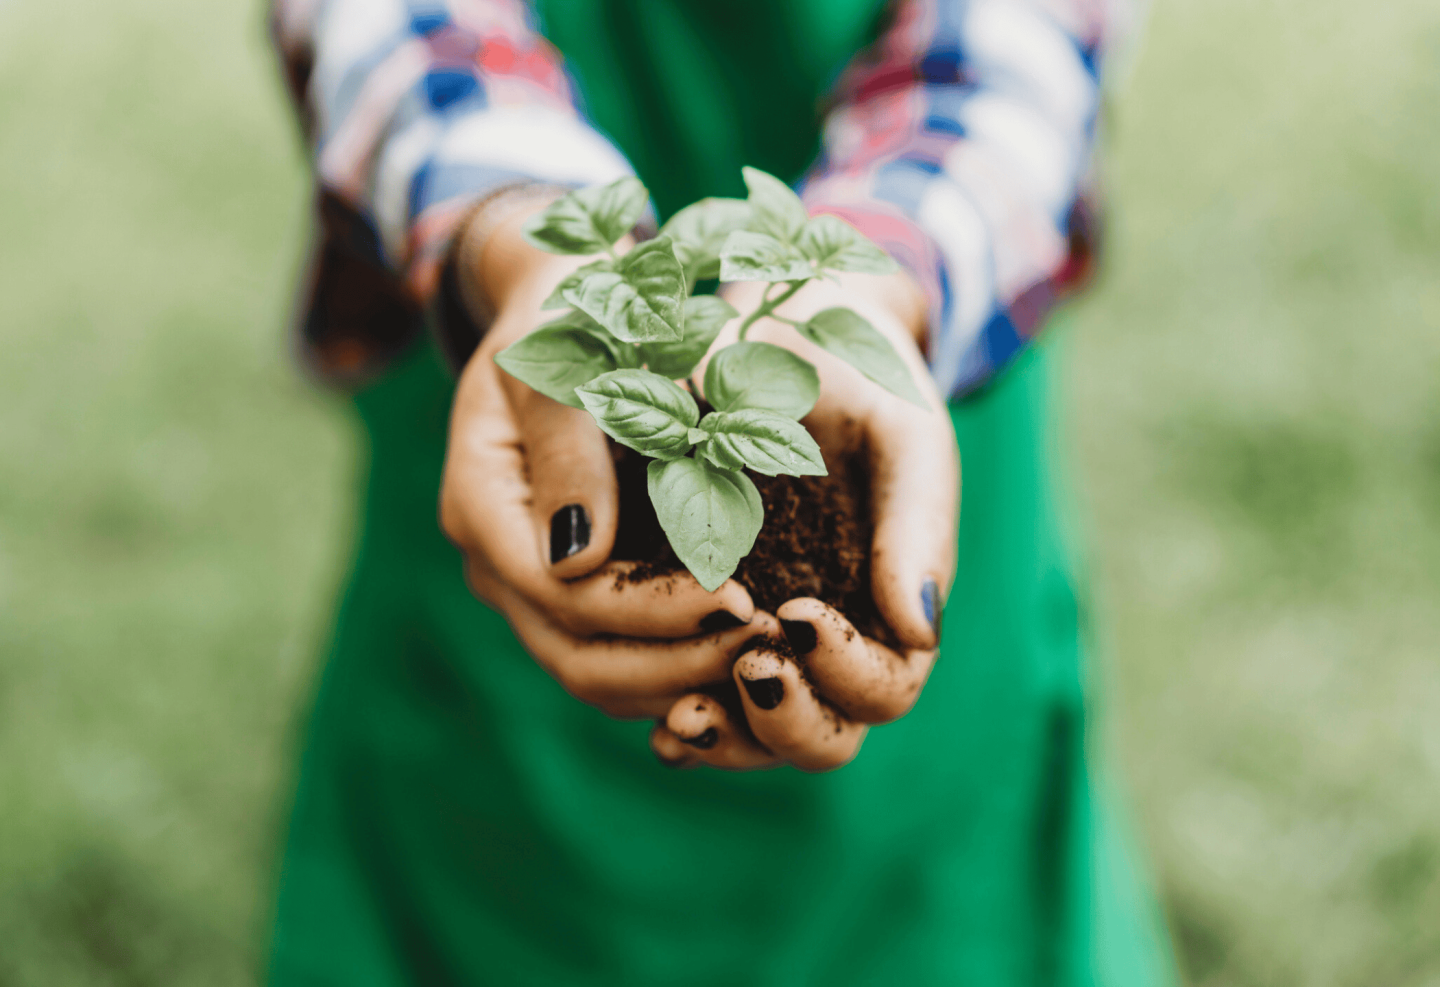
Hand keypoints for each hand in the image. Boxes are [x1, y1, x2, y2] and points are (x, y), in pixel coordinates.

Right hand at [440, 202, 766, 718]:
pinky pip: (617, 657)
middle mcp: (498, 560)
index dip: (651, 610)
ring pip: (596, 674)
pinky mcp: (571, 591)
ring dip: (679, 678)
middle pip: (577, 656)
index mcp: (481, 503)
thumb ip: (567, 448)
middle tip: (764, 644)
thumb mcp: (563, 357)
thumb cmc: (568, 315)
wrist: (567, 311)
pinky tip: (740, 653)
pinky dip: (675, 665)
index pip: (563, 595)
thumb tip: (577, 560)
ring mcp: (530, 583)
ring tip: (762, 656)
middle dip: (673, 660)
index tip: (740, 598)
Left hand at [649, 271, 959, 768]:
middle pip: (823, 738)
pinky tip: (652, 707)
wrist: (782, 338)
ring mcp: (764, 644)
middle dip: (786, 723)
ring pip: (754, 737)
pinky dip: (677, 715)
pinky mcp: (701, 627)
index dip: (849, 673)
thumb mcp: (903, 434)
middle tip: (748, 671)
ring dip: (723, 737)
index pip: (887, 686)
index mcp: (891, 608)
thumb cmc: (861, 382)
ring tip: (682, 716)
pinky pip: (694, 696)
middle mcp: (830, 644)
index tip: (798, 615)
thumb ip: (920, 525)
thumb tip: (920, 628)